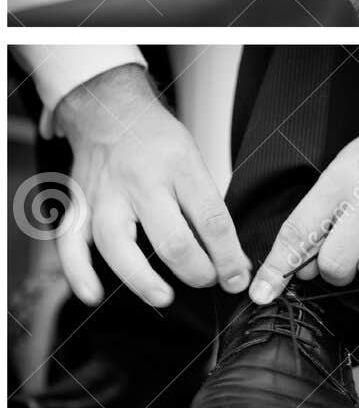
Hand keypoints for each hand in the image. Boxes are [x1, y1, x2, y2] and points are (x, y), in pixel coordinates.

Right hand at [53, 65, 250, 306]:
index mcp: (179, 168)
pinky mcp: (78, 205)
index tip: (237, 277)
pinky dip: (78, 273)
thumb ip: (207, 205)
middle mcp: (141, 182)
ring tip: (164, 297)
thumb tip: (230, 257)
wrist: (109, 110)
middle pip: (170, 239)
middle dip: (196, 271)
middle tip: (209, 282)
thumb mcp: (196, 159)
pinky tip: (93, 294)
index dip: (229, 257)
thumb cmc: (157, 139)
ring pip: (119, 247)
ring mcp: (104, 195)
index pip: (212, 220)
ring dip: (143, 281)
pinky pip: (70, 244)